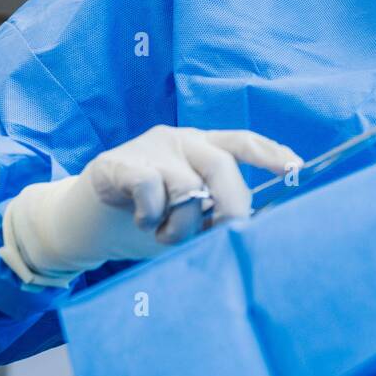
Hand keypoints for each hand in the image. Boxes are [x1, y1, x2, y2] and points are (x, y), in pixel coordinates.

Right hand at [0, 126, 300, 284]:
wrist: (79, 226)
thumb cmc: (138, 223)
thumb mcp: (183, 220)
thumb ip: (210, 217)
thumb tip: (245, 229)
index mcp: (199, 148)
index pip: (240, 141)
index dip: (269, 153)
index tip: (296, 169)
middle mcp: (178, 140)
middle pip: (221, 164)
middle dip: (230, 206)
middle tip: (222, 235)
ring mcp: (148, 148)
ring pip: (186, 184)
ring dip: (180, 224)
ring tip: (161, 236)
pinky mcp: (116, 162)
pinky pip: (150, 186)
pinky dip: (151, 213)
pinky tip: (141, 222)